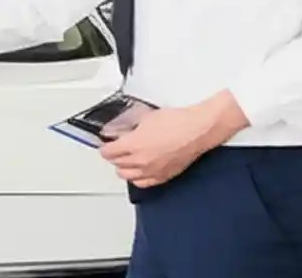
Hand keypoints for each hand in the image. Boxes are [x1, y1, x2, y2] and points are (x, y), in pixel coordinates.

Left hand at [98, 91, 247, 187]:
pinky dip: (137, 178)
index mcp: (133, 145)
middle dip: (114, 157)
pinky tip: (138, 172)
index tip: (105, 145)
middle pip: (117, 165)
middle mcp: (141, 161)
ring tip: (125, 160)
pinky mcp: (163, 176)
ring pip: (128, 176)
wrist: (197, 130)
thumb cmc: (178, 122)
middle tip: (115, 150)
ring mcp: (152, 171)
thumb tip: (119, 130)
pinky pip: (143, 183)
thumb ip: (129, 126)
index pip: (108, 152)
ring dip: (124, 168)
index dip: (105, 148)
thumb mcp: (146, 118)